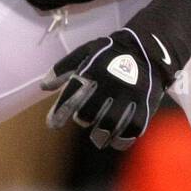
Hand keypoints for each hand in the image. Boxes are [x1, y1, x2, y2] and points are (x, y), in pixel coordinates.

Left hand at [42, 30, 169, 151]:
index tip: (53, 124)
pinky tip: (115, 140)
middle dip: (83, 119)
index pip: (71, 95)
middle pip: (90, 113)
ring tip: (97, 137)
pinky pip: (133, 129)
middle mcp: (110, 84)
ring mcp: (129, 95)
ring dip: (100, 134)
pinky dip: (122, 139)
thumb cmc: (110, 53)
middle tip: (84, 119)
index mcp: (93, 70)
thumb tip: (44, 86)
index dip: (59, 112)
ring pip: (110, 124)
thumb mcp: (85, 52)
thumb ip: (63, 68)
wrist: (146, 49)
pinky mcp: (145, 105)